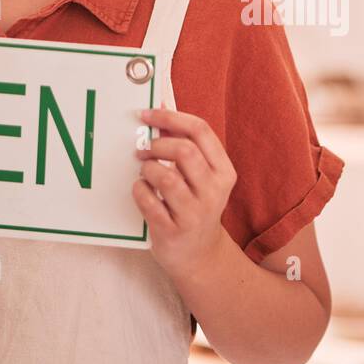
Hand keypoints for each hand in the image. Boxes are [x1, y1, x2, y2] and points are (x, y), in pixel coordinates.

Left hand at [132, 106, 236, 275]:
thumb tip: (162, 108)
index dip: (170, 118)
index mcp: (224, 172)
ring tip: (145, 172)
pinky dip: (139, 190)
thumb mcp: (202, 177)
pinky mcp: (173, 230)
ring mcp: (194, 213)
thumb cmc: (196, 206)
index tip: (147, 115)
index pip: (201, 131)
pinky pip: (148, 201)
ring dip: (148, 169)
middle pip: (185, 151)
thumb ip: (185, 144)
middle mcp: (214, 191)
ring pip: (165, 176)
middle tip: (144, 150)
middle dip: (157, 145)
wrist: (199, 255)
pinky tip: (142, 190)